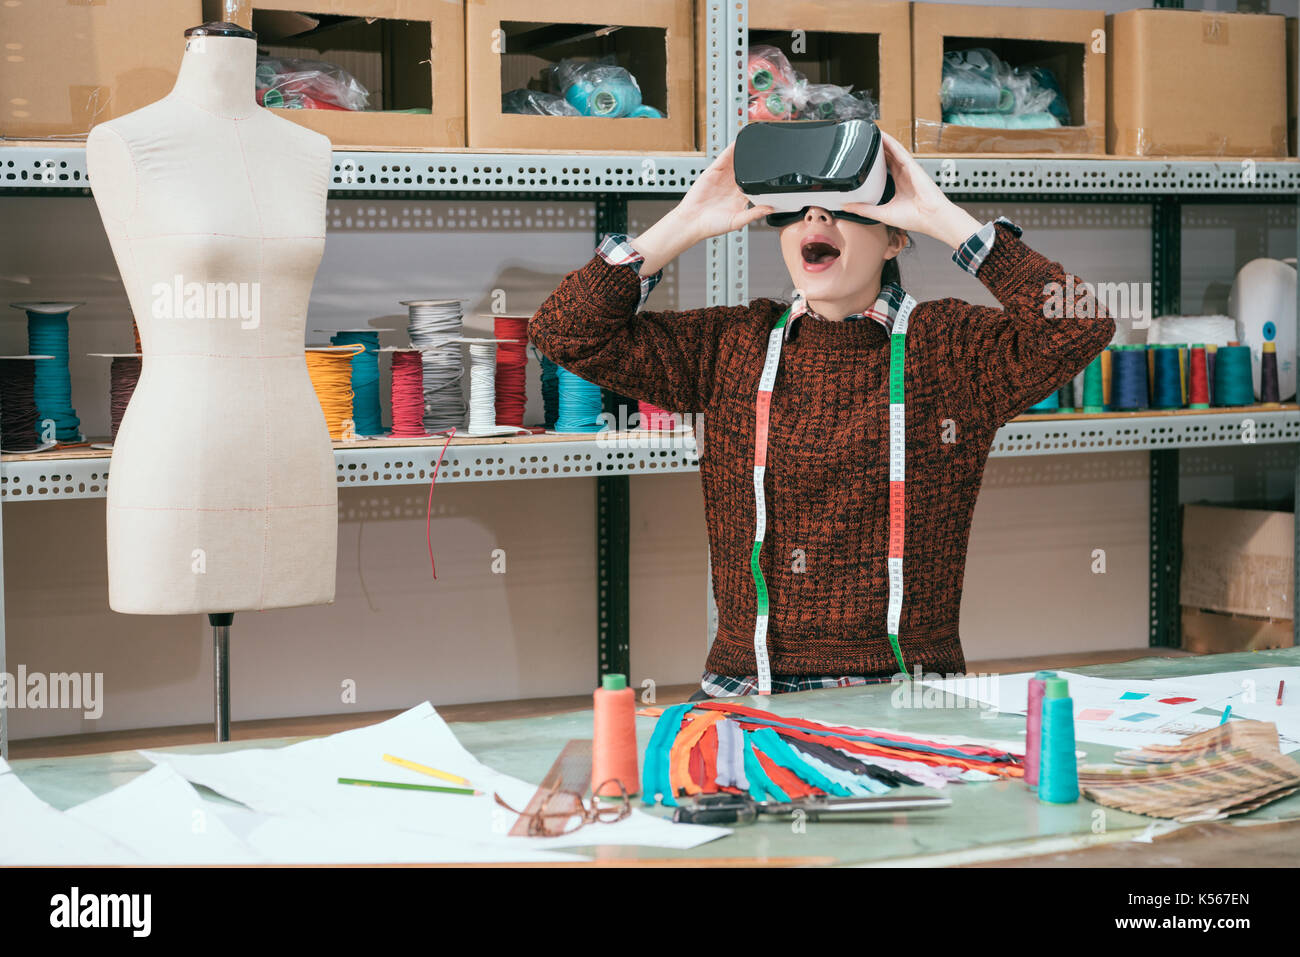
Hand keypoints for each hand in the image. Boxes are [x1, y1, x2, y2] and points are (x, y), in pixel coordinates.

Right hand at [672, 142, 774, 239]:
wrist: (692, 222)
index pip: (755, 182)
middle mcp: (732, 186)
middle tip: (767, 149)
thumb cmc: (711, 225)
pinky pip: (724, 157)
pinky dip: (731, 149)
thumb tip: (771, 209)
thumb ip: (754, 214)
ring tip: (756, 141)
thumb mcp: (737, 221)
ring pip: (736, 161)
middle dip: (755, 160)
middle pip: (747, 169)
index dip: (762, 174)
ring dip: (744, 152)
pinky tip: (739, 142)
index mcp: (740, 197)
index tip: (774, 167)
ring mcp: (723, 177)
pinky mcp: (713, 171)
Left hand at [842, 130, 980, 248]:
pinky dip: (890, 142)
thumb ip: (864, 209)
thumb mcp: (882, 213)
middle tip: (863, 140)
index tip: (863, 157)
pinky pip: (899, 150)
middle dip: (877, 149)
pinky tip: (881, 134)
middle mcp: (903, 175)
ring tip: (869, 132)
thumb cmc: (915, 218)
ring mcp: (907, 169)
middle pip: (887, 157)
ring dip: (882, 141)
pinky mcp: (911, 165)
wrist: (930, 217)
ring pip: (892, 150)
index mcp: (898, 185)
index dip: (874, 161)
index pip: (883, 169)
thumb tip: (847, 207)